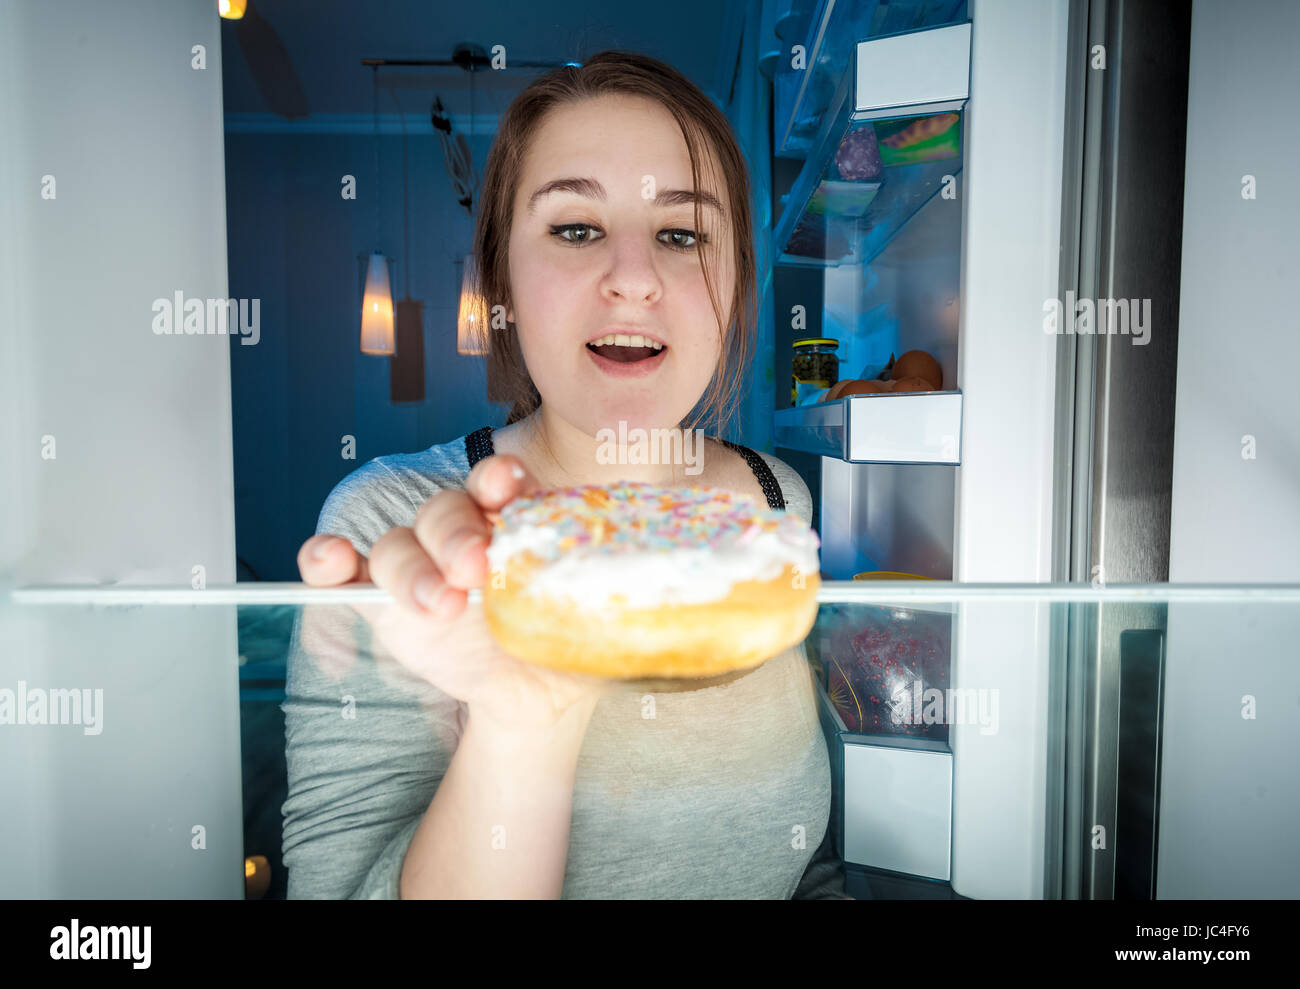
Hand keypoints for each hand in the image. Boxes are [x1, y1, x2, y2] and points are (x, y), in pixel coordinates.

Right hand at [296, 454, 611, 733]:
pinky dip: (327, 561)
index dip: (501, 481)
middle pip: (444, 510)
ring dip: (408, 566)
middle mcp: (467, 534)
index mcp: (520, 525)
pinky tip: (327, 562)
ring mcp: (421, 564)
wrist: (535, 701)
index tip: (508, 488)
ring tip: (439, 605)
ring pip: (397, 543)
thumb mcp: (606, 634)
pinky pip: (345, 572)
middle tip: (475, 568)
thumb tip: (689, 622)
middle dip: (456, 532)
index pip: (504, 486)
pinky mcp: (381, 601)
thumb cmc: (572, 650)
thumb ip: (630, 617)